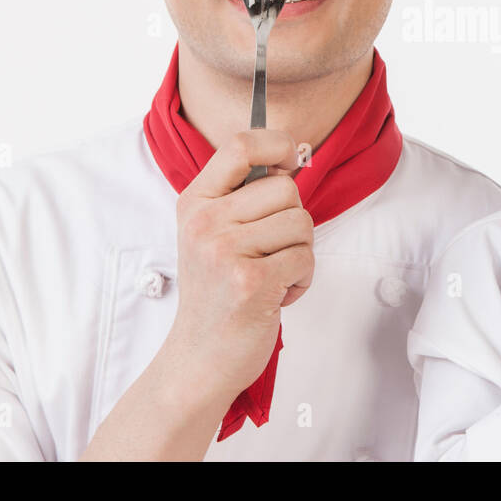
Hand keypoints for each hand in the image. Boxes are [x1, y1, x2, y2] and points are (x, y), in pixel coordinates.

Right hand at [165, 129, 312, 401]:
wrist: (199, 357)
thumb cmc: (217, 292)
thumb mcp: (212, 234)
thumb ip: (242, 196)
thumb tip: (291, 158)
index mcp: (195, 203)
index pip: (239, 145)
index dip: (276, 144)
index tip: (291, 159)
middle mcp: (205, 222)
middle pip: (285, 188)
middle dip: (293, 220)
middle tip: (270, 251)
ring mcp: (225, 251)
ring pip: (301, 222)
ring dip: (299, 253)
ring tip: (271, 275)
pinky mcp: (250, 281)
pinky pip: (305, 257)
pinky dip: (301, 279)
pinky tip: (275, 295)